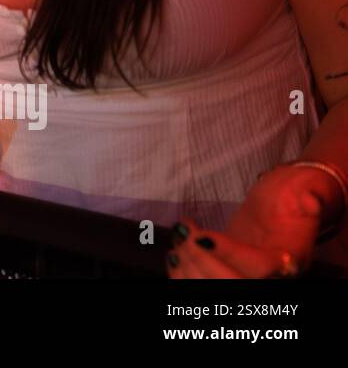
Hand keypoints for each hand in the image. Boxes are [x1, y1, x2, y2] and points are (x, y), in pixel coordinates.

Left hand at [168, 166, 334, 277]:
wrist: (282, 209)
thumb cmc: (290, 200)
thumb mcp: (302, 195)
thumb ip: (305, 199)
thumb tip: (309, 200)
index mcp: (288, 260)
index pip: (260, 267)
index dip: (230, 253)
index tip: (201, 235)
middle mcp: (268, 277)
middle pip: (232, 283)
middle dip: (201, 261)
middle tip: (183, 235)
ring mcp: (244, 277)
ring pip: (213, 288)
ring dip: (188, 267)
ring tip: (178, 238)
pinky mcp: (225, 274)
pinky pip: (200, 285)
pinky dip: (181, 274)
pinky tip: (173, 253)